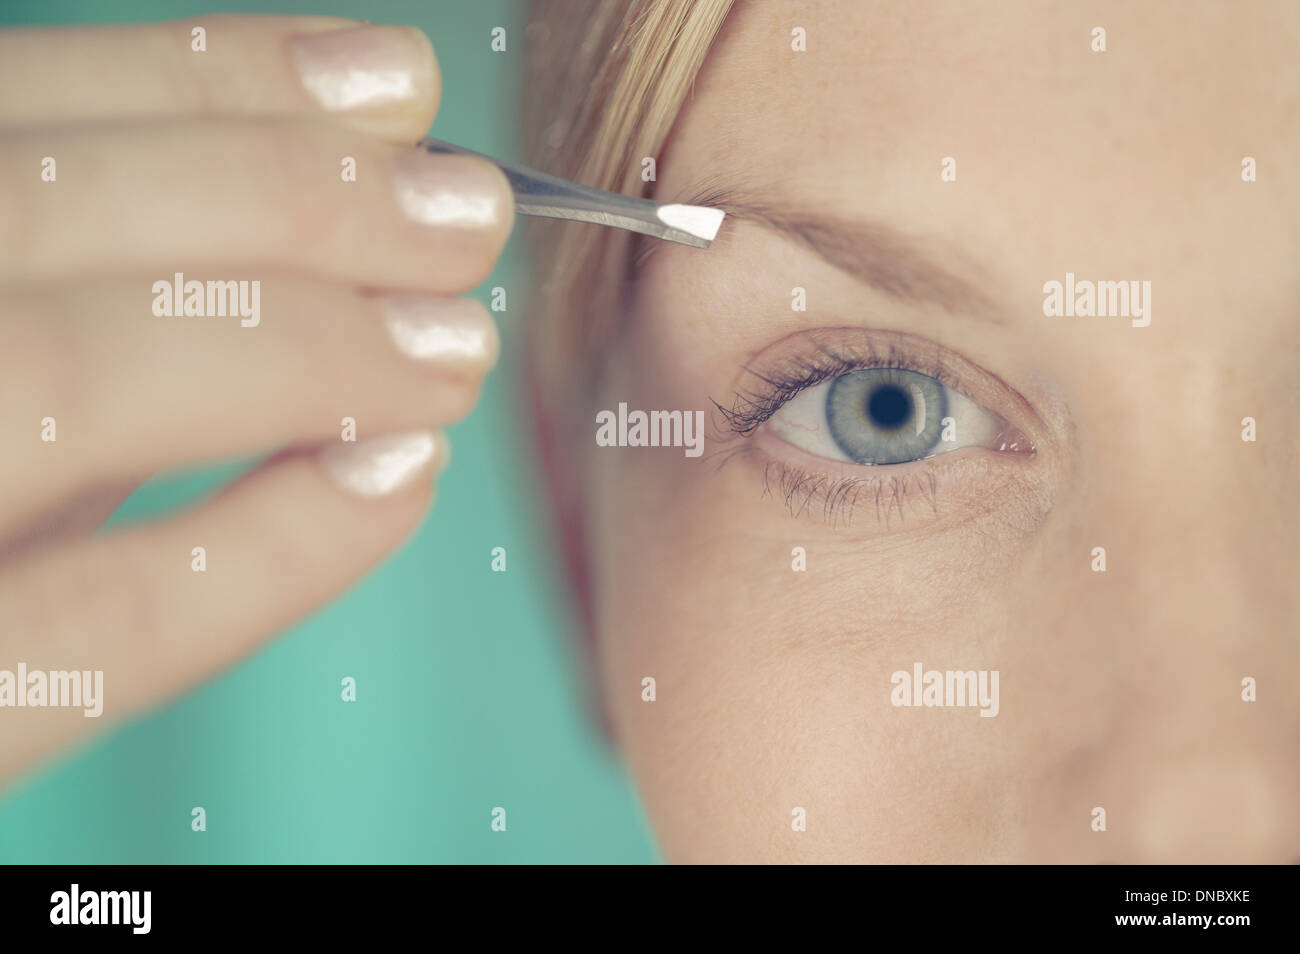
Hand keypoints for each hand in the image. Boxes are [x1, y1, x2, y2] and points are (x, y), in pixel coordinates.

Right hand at [0, 15, 511, 783]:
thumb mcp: (6, 394)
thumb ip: (107, 328)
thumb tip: (337, 267)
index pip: (8, 120)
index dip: (206, 83)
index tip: (392, 87)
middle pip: (44, 220)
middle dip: (292, 198)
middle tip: (464, 214)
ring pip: (67, 377)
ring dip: (305, 344)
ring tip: (454, 343)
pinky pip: (106, 626)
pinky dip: (271, 548)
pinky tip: (402, 476)